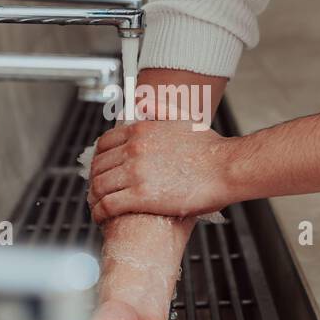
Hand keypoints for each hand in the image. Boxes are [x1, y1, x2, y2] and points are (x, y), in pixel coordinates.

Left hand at [88, 120, 236, 222]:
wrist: (226, 168)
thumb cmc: (210, 149)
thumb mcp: (182, 118)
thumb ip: (158, 108)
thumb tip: (141, 102)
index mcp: (140, 130)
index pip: (104, 144)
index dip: (98, 159)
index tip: (101, 169)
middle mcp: (133, 149)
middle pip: (98, 166)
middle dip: (94, 179)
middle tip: (97, 191)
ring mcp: (135, 173)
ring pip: (99, 186)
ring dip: (93, 198)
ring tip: (96, 207)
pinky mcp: (140, 197)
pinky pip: (107, 205)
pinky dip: (99, 213)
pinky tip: (101, 218)